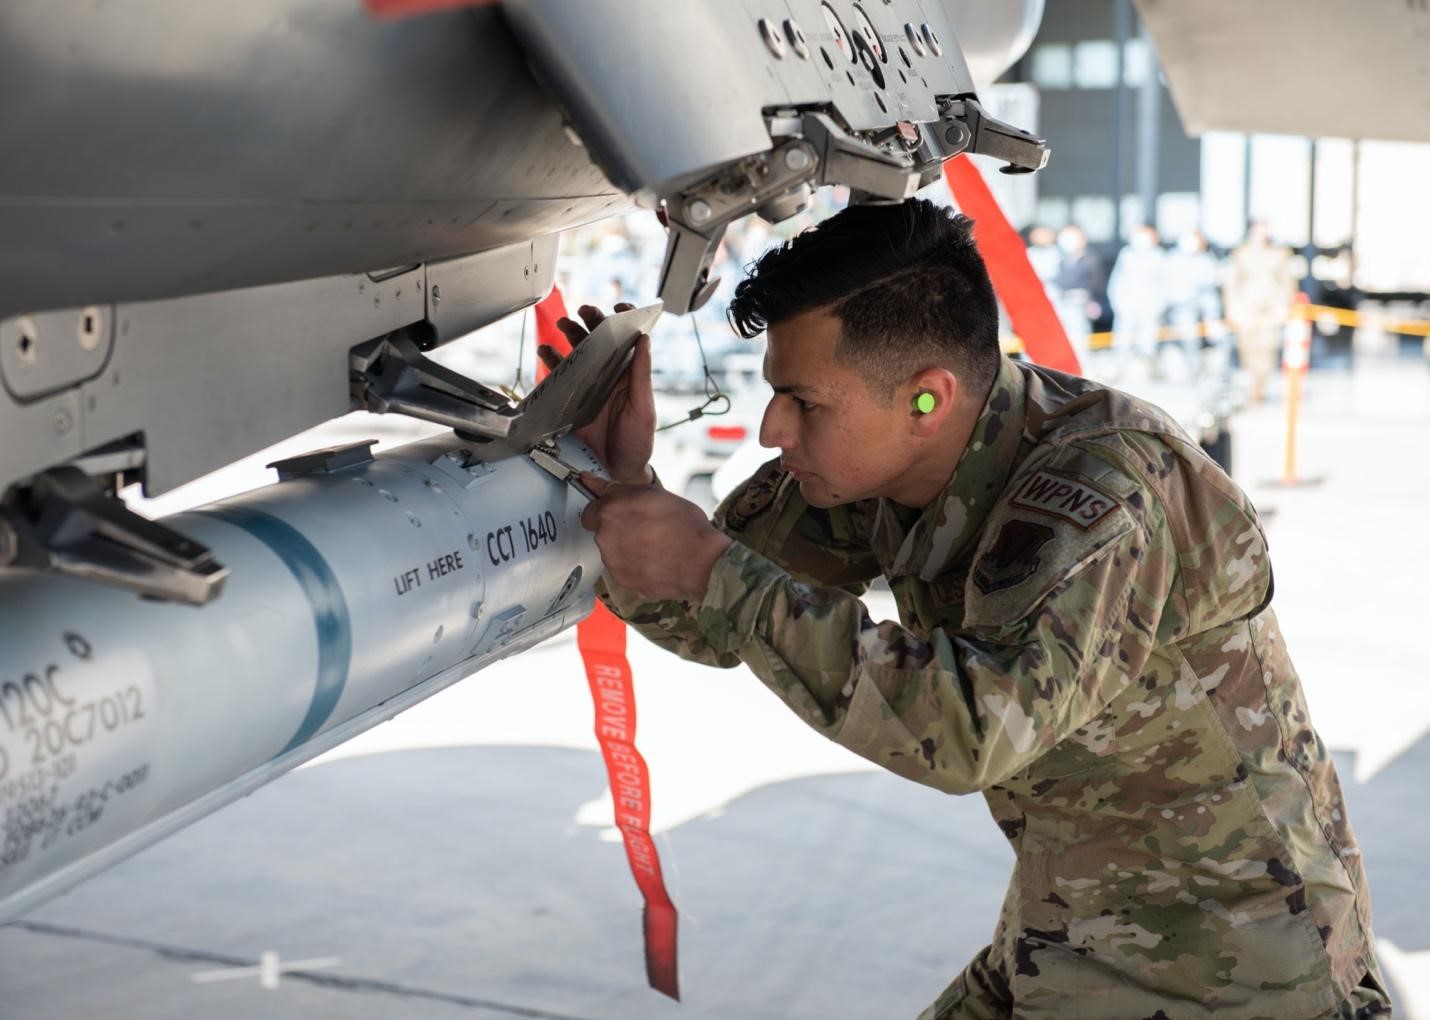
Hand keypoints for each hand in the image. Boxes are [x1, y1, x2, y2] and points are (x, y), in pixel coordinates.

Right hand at [537, 303, 654, 485]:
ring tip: (563, 325)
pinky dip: (551, 360)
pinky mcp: (570, 397)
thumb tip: (646, 339)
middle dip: (591, 320)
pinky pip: (558, 374)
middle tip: (584, 311)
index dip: (625, 319)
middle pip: (599, 339)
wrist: (614, 472)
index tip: (619, 308)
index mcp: (630, 374)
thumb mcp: (644, 409)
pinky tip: (546, 351)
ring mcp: (588, 385)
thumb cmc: (636, 443)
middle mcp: (609, 374)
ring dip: (569, 334)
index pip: (629, 339)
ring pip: (577, 351)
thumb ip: (642, 375)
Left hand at [579, 474, 732, 602]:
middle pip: (603, 532)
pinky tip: (655, 560)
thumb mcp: (653, 494)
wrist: (703, 562)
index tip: (620, 513)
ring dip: (627, 549)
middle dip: (619, 530)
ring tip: (654, 545)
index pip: (590, 510)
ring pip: (614, 553)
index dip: (607, 510)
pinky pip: (624, 571)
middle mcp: (606, 538)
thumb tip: (591, 482)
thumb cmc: (685, 526)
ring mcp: (614, 562)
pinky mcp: (624, 581)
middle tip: (646, 527)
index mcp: (610, 511)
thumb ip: (616, 489)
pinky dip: (636, 567)